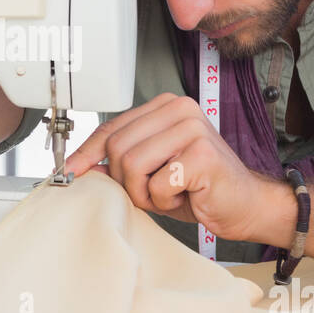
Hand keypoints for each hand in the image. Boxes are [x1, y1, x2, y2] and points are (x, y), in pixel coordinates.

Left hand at [61, 92, 277, 242]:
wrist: (243, 205)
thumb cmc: (198, 189)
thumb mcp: (151, 173)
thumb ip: (121, 163)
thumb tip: (83, 164)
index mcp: (164, 107)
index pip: (112, 126)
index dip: (87, 151)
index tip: (70, 169)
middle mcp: (178, 109)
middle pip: (118, 147)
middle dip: (125, 181)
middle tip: (148, 193)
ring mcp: (192, 128)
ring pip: (133, 165)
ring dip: (143, 193)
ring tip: (166, 194)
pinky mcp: (202, 153)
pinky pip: (157, 183)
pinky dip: (164, 200)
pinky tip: (185, 195)